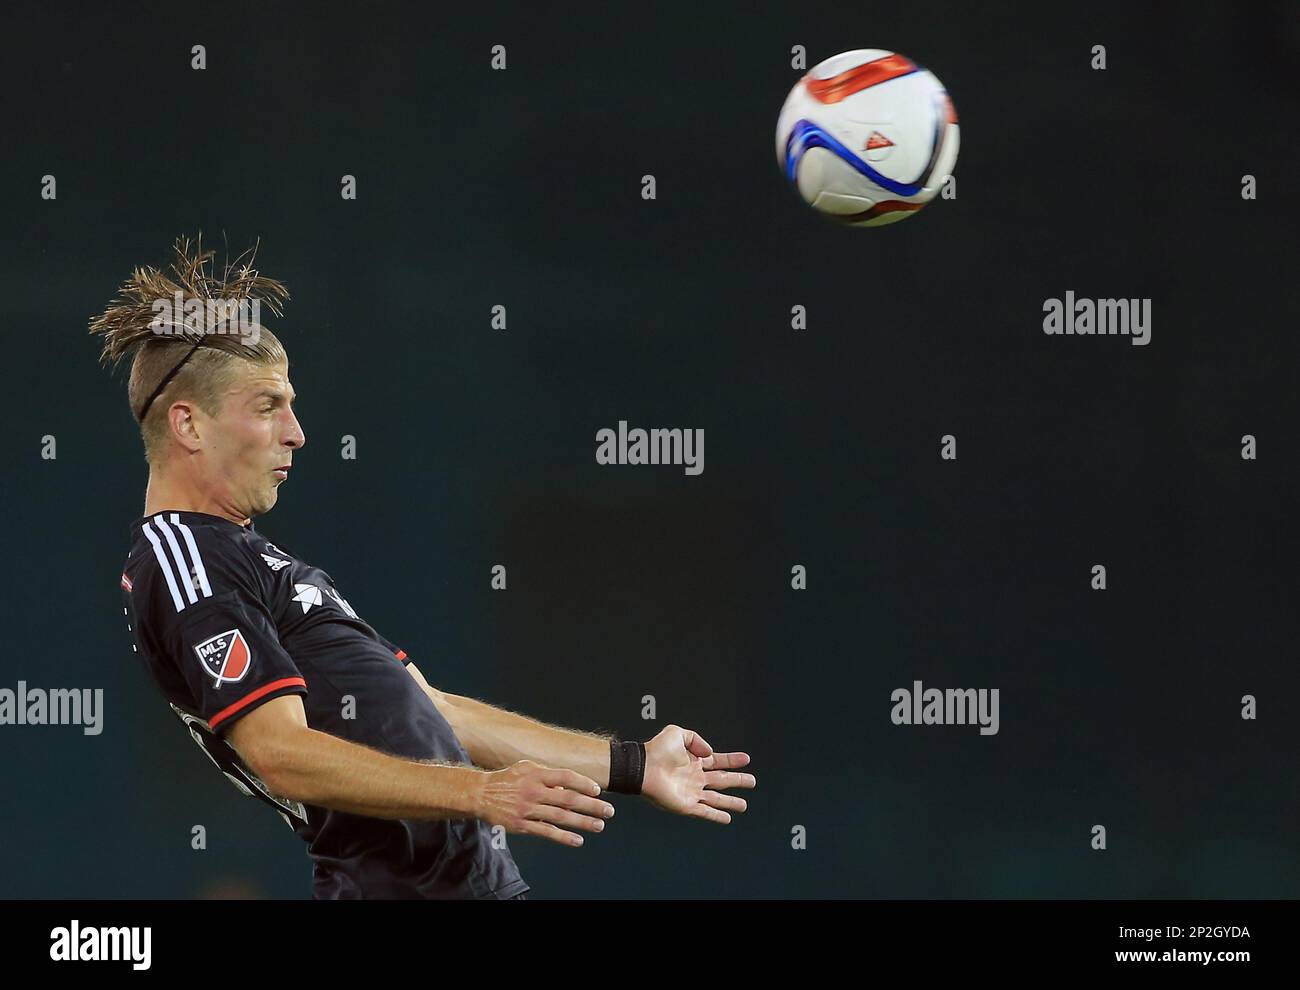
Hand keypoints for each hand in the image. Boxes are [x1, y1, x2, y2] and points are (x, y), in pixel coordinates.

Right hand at [474, 760, 614, 846]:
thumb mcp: (526, 768)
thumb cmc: (508, 779)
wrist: (480, 794)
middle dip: (591, 805)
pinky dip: (563, 837)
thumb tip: (570, 786)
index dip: (583, 783)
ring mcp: (527, 809)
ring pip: (560, 817)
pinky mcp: (522, 825)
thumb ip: (548, 775)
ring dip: (582, 822)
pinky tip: (578, 840)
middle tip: (609, 810)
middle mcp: (533, 791)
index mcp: (536, 774)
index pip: (565, 777)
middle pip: (568, 798)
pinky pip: (546, 832)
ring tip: (599, 825)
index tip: (598, 790)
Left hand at [640, 724, 754, 823]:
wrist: (643, 768)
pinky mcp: (686, 805)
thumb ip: (696, 739)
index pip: (718, 761)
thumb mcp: (677, 734)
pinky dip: (716, 816)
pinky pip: (705, 812)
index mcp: (694, 761)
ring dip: (730, 802)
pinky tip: (727, 818)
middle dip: (738, 781)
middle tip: (753, 782)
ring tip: (744, 805)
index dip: (733, 760)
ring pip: (716, 799)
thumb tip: (710, 753)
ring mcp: (692, 793)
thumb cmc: (657, 750)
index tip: (746, 759)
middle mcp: (695, 778)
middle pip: (722, 780)